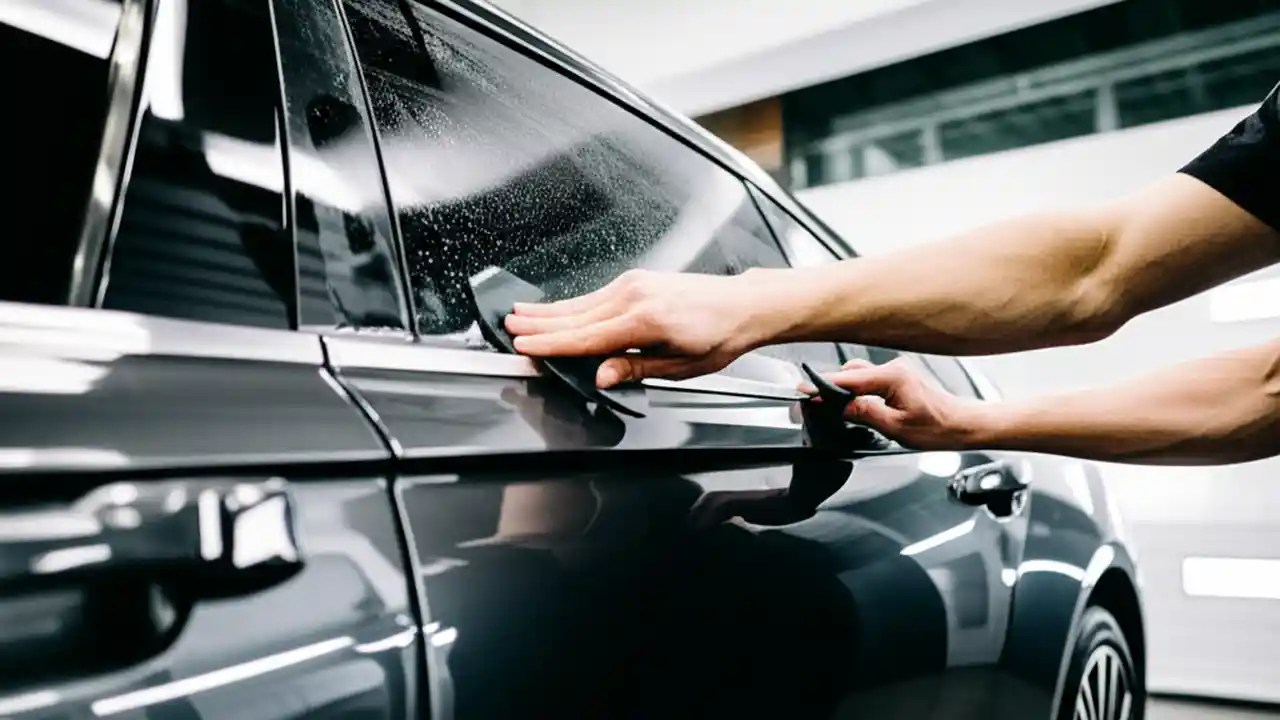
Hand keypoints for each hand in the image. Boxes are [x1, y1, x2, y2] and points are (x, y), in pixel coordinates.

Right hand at [505, 269, 769, 387]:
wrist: (742, 305)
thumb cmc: (719, 337)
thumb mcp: (681, 367)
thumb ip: (635, 369)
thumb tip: (601, 376)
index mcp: (646, 321)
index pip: (587, 337)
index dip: (552, 343)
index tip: (525, 345)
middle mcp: (636, 296)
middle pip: (576, 315)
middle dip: (539, 323)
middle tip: (508, 326)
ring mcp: (635, 284)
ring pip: (581, 303)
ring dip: (548, 311)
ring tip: (520, 314)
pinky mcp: (637, 281)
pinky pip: (595, 297)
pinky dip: (571, 305)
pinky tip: (555, 309)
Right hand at [813, 358, 985, 450]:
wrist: (962, 425)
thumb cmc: (938, 427)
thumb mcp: (896, 427)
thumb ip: (864, 413)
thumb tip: (839, 406)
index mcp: (893, 377)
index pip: (848, 378)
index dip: (823, 384)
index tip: (804, 390)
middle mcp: (894, 368)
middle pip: (850, 373)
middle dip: (831, 387)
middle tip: (814, 404)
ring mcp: (895, 371)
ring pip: (859, 375)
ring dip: (845, 389)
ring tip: (833, 406)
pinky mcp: (897, 378)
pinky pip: (869, 379)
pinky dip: (857, 389)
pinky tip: (853, 403)